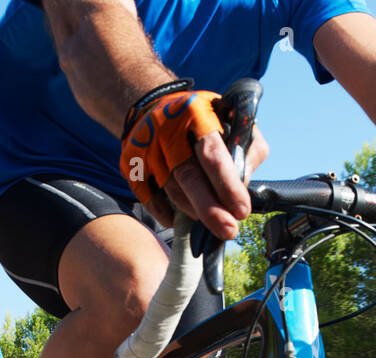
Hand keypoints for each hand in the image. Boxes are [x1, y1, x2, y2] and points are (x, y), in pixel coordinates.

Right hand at [120, 88, 266, 240]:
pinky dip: (167, 215)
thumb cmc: (201, 119)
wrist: (154, 107)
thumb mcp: (230, 118)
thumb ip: (245, 149)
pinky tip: (183, 219)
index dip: (228, 186)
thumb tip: (244, 186)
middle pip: (189, 178)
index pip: (214, 156)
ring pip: (172, 192)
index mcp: (197, 115)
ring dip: (194, 212)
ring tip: (212, 222)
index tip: (242, 212)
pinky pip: (150, 200)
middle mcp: (168, 131)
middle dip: (210, 210)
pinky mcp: (130, 164)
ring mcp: (146, 148)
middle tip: (228, 231)